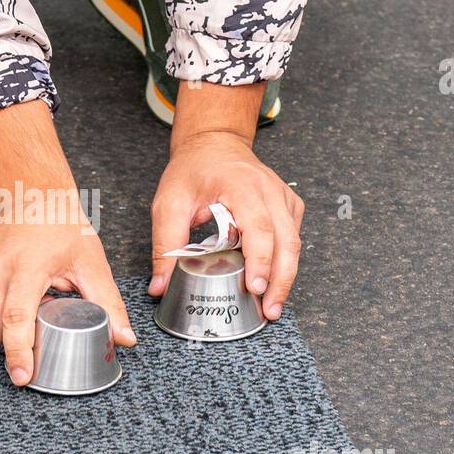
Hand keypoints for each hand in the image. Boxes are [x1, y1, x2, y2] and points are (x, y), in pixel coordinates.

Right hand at [0, 221, 135, 384]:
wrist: (31, 199)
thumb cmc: (62, 230)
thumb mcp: (91, 265)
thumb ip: (108, 305)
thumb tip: (125, 339)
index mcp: (26, 267)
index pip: (16, 319)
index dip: (19, 352)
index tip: (22, 376)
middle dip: (13, 343)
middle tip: (38, 321)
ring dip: (1, 327)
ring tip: (25, 303)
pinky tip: (6, 297)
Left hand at [150, 81, 304, 320]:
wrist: (213, 144)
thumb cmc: (192, 170)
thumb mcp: (169, 203)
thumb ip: (165, 245)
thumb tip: (159, 286)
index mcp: (241, 184)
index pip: (259, 226)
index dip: (260, 259)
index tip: (254, 287)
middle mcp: (269, 189)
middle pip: (286, 240)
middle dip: (280, 279)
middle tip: (269, 309)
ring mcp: (283, 196)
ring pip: (294, 241)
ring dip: (286, 275)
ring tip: (272, 305)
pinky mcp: (288, 205)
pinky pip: (293, 236)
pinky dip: (286, 261)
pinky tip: (272, 281)